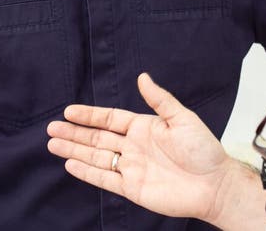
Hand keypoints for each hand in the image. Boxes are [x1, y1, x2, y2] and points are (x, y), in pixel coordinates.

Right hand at [46, 73, 232, 221]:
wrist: (214, 184)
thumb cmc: (204, 150)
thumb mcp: (182, 118)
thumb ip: (160, 100)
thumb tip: (142, 77)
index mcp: (143, 128)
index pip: (109, 119)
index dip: (89, 115)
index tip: (69, 111)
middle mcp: (134, 147)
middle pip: (96, 138)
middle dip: (74, 133)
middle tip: (51, 128)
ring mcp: (132, 168)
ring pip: (96, 158)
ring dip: (74, 151)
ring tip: (52, 145)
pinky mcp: (133, 188)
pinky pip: (104, 179)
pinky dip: (87, 172)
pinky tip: (71, 164)